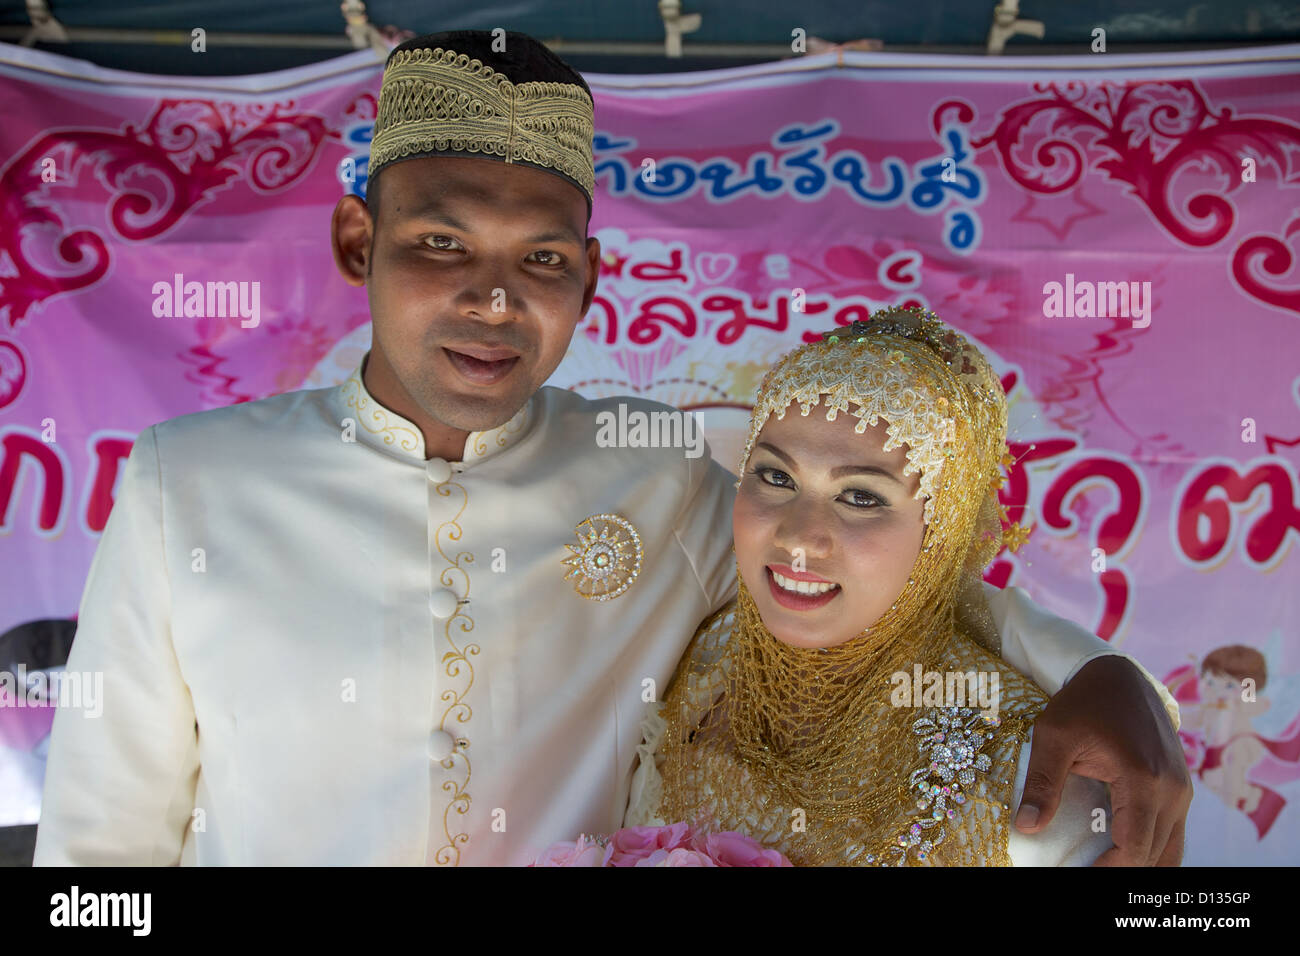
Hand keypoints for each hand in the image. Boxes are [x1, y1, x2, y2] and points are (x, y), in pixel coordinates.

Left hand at [1015, 654, 1191, 865]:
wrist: (1119, 674)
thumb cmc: (1083, 701)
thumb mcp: (1054, 736)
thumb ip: (1042, 783)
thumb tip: (1026, 826)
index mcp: (1143, 779)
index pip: (1134, 849)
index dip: (1106, 870)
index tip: (1076, 870)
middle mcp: (1172, 790)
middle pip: (1153, 855)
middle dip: (1118, 869)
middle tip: (1081, 868)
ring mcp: (1181, 790)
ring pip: (1170, 850)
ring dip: (1139, 861)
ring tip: (1099, 864)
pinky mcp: (1180, 788)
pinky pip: (1173, 833)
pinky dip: (1150, 847)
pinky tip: (1117, 849)